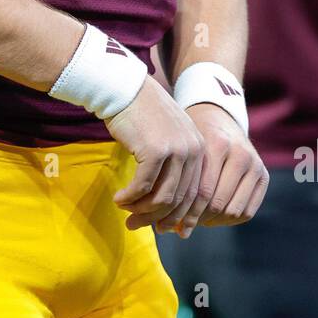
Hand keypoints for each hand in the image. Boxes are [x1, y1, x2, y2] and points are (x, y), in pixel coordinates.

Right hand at [104, 76, 205, 232]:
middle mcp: (192, 149)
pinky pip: (143, 186)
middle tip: (137, 227)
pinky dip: (130, 197)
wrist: (124, 87)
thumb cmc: (140, 114)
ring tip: (127, 214)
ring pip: (162, 197)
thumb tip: (164, 203)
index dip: (182, 216)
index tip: (168, 230)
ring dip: (142, 210)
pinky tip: (119, 199)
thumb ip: (170, 166)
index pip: (196, 193)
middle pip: (180, 199)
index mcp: (199, 148)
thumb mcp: (164, 138)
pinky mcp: (155, 150)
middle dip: (158, 218)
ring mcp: (176, 150)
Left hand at [173, 103, 268, 235]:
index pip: (202, 191)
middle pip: (217, 204)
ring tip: (192, 222)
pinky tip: (211, 218)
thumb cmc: (192, 136)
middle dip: (194, 220)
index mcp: (218, 144)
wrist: (218, 117)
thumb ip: (176, 179)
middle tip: (175, 228)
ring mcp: (255, 165)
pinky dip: (227, 221)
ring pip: (233, 211)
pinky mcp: (263, 176)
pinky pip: (247, 212)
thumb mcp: (183, 149)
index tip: (162, 224)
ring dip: (210, 222)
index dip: (183, 213)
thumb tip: (158, 224)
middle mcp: (240, 154)